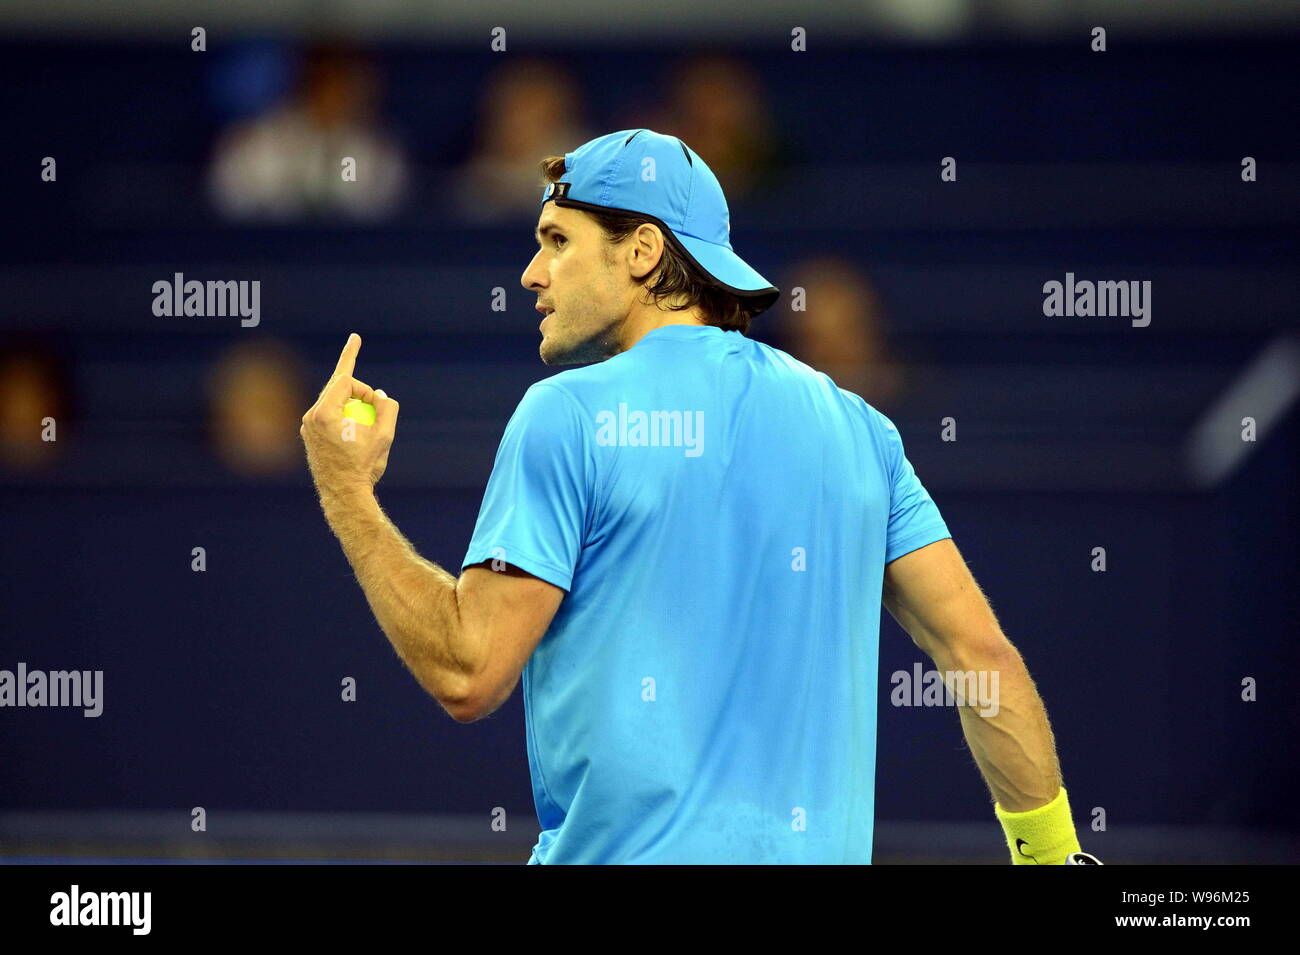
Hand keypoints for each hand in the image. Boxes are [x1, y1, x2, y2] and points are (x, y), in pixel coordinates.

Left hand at [300, 333, 398, 497]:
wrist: (344, 495)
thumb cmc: (363, 466)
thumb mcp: (384, 436)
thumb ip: (387, 409)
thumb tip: (379, 394)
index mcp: (324, 414)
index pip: (344, 381)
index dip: (364, 387)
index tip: (376, 402)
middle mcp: (310, 417)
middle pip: (334, 386)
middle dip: (353, 382)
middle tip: (355, 351)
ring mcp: (307, 427)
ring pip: (330, 401)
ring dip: (349, 399)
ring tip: (363, 399)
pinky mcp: (310, 436)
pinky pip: (327, 416)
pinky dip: (342, 414)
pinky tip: (353, 423)